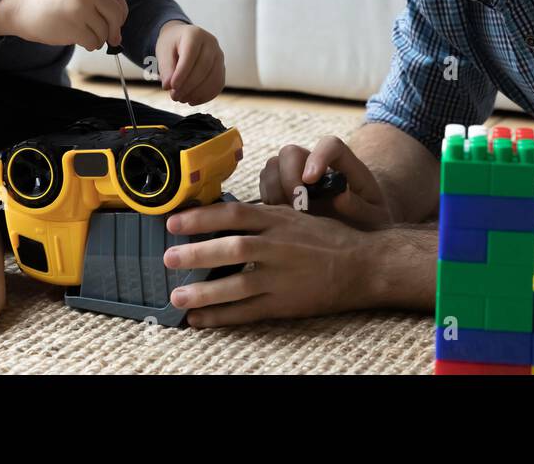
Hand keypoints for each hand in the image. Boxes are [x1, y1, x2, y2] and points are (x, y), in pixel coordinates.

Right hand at [0, 0, 127, 49]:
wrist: (22, 7)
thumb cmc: (51, 1)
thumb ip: (98, 3)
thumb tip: (118, 31)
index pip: (118, 0)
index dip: (120, 15)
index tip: (117, 23)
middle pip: (117, 15)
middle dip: (115, 30)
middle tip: (112, 38)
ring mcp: (81, 8)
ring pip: (105, 31)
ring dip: (99, 39)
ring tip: (86, 35)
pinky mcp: (74, 27)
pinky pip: (94, 42)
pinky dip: (90, 45)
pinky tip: (79, 40)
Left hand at [155, 21, 224, 104]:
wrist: (183, 39)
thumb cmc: (172, 45)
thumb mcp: (163, 52)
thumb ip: (165, 67)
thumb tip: (168, 86)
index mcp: (195, 34)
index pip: (190, 55)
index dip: (182, 73)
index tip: (171, 87)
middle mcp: (211, 43)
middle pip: (204, 68)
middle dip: (188, 86)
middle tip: (174, 96)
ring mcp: (219, 55)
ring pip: (213, 78)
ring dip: (198, 93)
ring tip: (181, 99)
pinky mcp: (222, 67)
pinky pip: (218, 84)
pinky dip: (206, 95)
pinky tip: (192, 100)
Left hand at [163, 201, 382, 325]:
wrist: (364, 265)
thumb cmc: (328, 238)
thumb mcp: (296, 215)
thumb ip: (265, 216)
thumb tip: (225, 217)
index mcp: (279, 220)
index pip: (234, 214)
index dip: (202, 217)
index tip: (174, 221)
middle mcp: (278, 246)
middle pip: (231, 248)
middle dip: (197, 253)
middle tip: (168, 257)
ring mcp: (282, 277)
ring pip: (236, 284)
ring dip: (203, 291)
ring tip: (177, 295)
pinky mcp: (286, 303)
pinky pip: (248, 311)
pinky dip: (221, 316)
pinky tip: (199, 319)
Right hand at [259, 135, 394, 229]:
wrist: (358, 226)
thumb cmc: (369, 219)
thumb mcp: (376, 217)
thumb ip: (362, 207)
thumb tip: (340, 197)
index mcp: (344, 163)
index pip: (330, 145)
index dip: (318, 157)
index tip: (311, 180)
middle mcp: (315, 163)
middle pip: (291, 152)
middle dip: (289, 178)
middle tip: (298, 208)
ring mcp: (295, 173)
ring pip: (272, 167)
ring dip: (275, 191)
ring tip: (289, 217)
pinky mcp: (280, 188)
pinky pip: (263, 185)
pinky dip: (267, 201)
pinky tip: (280, 220)